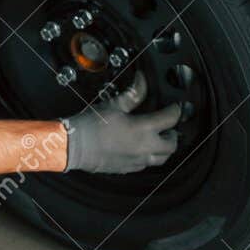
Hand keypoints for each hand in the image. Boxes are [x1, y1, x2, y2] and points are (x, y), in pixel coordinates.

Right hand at [60, 71, 181, 173]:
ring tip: (159, 139)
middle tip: (169, 126)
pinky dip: (149, 157)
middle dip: (173, 134)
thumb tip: (142, 80)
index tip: (174, 107)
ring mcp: (137, 160)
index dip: (176, 110)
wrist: (74, 146)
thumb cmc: (91, 126)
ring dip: (164, 149)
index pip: (170, 119)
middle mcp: (144, 147)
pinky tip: (141, 149)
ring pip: (162, 158)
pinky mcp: (128, 169)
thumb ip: (133, 94)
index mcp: (143, 129)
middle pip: (172, 145)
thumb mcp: (113, 104)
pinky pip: (146, 165)